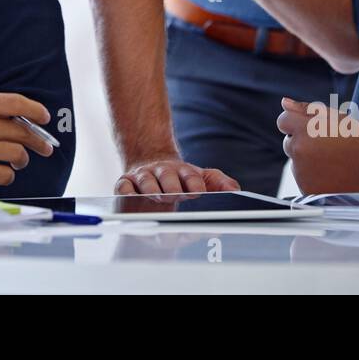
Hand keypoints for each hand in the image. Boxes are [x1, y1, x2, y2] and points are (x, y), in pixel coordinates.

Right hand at [0, 92, 53, 192]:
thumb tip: (12, 113)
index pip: (15, 103)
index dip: (35, 110)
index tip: (44, 118)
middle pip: (21, 130)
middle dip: (39, 141)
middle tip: (45, 147)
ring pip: (17, 153)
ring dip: (22, 160)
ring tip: (18, 162)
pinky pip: (5, 174)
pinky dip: (8, 175)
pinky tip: (3, 174)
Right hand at [115, 156, 239, 194]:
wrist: (149, 162)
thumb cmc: (179, 178)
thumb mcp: (202, 177)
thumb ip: (219, 183)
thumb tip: (235, 191)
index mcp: (183, 172)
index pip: (191, 177)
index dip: (194, 183)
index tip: (198, 192)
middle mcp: (163, 173)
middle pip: (167, 176)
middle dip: (171, 186)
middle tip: (175, 195)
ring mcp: (143, 177)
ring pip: (146, 181)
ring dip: (151, 188)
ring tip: (157, 197)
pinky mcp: (125, 184)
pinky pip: (123, 187)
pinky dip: (126, 191)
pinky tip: (131, 197)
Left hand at [277, 97, 358, 193]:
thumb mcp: (336, 117)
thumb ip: (306, 108)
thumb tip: (285, 102)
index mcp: (305, 130)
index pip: (283, 120)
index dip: (297, 123)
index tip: (312, 129)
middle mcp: (299, 151)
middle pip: (289, 142)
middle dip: (303, 142)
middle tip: (328, 146)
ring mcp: (302, 173)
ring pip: (296, 162)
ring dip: (307, 160)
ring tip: (333, 161)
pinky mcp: (307, 190)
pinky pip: (303, 179)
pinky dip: (313, 177)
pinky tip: (332, 174)